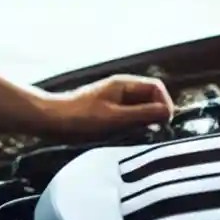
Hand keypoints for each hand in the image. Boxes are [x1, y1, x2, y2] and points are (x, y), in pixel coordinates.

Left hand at [42, 74, 174, 133]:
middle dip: (155, 113)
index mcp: (123, 84)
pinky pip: (128, 116)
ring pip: (140, 108)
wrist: (51, 120)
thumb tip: (167, 111)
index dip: (164, 103)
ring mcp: (113, 99)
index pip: (156, 87)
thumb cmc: (81, 118)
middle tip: (151, 131)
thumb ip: (142, 114)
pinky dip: (132, 125)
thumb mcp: (115, 118)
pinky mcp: (107, 111)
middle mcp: (120, 89)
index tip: (163, 123)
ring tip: (136, 133)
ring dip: (144, 120)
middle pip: (150, 97)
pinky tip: (124, 134)